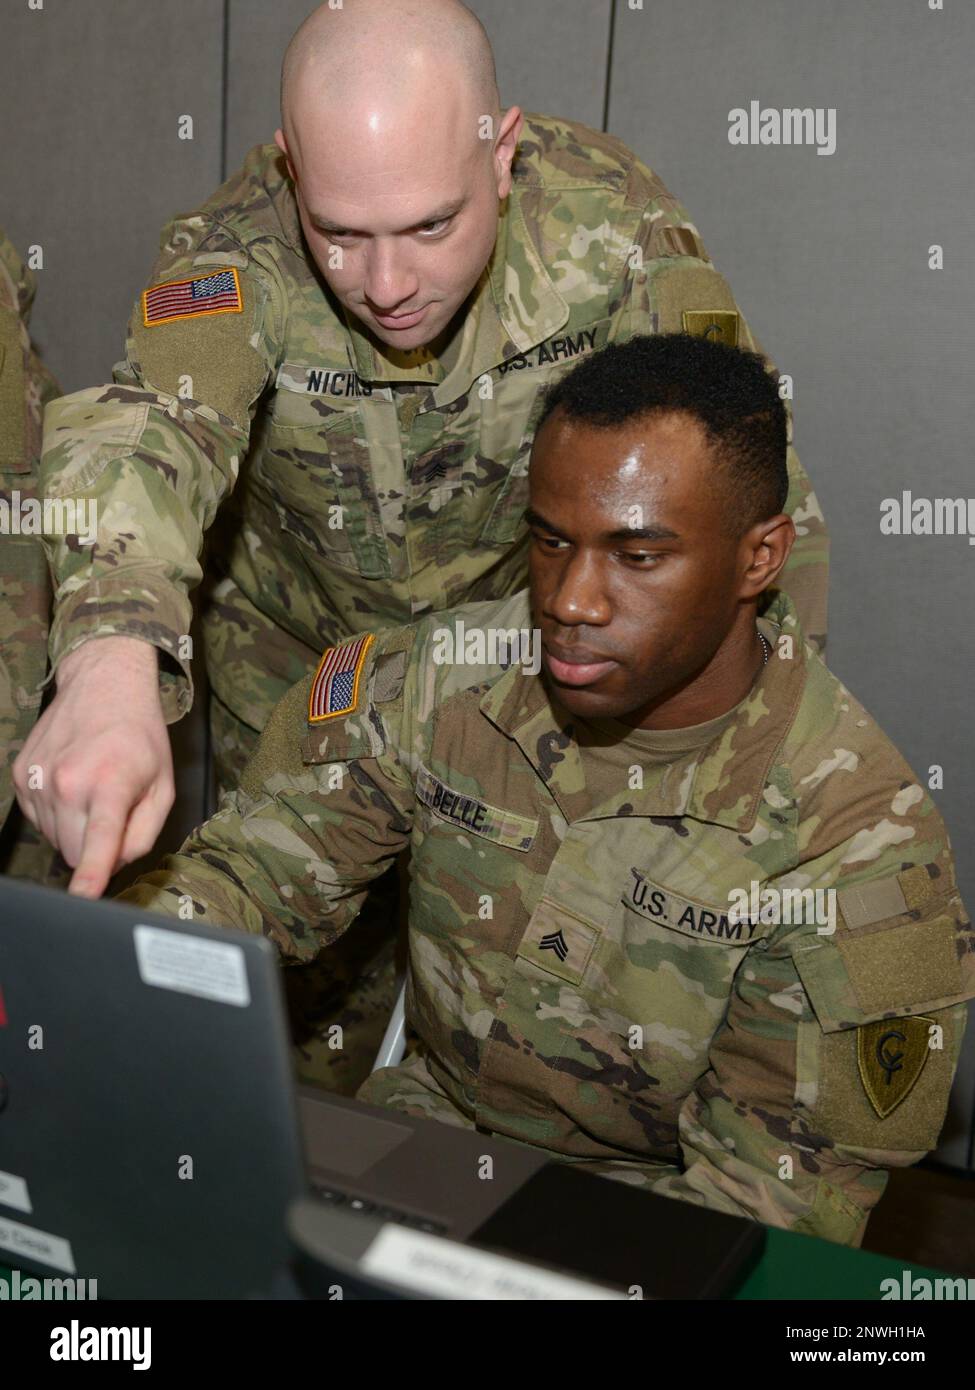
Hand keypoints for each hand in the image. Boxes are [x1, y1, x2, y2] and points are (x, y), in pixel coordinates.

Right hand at [13, 636, 174, 896]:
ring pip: (55, 839)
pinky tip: (74, 786)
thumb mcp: (162, 785)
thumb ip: (144, 832)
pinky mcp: (20, 777)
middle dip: (96, 849)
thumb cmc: (140, 737)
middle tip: (115, 812)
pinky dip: (57, 814)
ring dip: (76, 830)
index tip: (83, 898)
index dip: (92, 876)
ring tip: (95, 791)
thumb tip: (117, 864)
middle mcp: (67, 782)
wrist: (103, 685)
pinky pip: (38, 820)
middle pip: (75, 853)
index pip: (98, 841)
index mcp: (110, 783)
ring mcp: (38, 779)